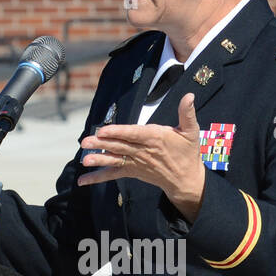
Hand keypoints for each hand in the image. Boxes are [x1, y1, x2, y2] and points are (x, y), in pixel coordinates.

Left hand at [76, 92, 206, 220]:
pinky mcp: (132, 171)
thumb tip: (189, 95)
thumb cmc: (187, 152)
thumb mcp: (191, 131)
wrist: (185, 179)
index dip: (118, 132)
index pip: (133, 134)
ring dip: (98, 159)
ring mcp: (136, 162)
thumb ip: (187, 113)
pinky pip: (113, 174)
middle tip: (85, 141)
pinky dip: (98, 177)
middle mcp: (143, 151)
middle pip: (120, 146)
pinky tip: (83, 180)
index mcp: (155, 138)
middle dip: (102, 143)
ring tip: (84, 159)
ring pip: (115, 159)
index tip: (104, 130)